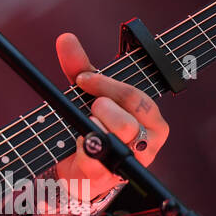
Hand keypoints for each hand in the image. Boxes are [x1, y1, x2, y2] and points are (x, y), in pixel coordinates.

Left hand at [51, 32, 169, 205]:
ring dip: (96, 125)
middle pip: (128, 118)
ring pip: (119, 137)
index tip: (82, 79)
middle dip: (102, 107)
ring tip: (85, 124)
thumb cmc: (92, 122)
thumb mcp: (87, 93)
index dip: (105, 84)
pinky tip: (78, 142)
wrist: (78, 164)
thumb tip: (65, 38)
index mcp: (150, 116)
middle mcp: (148, 139)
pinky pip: (98, 161)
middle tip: (88, 106)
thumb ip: (80, 66)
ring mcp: (132, 161)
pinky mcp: (110, 177)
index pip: (134, 95)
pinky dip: (85, 148)